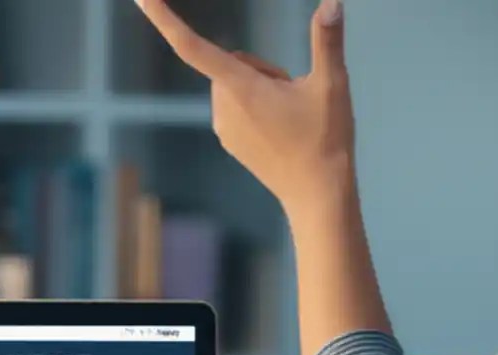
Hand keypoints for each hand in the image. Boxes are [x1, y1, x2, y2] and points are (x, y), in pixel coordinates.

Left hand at [134, 0, 355, 205]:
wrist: (317, 193)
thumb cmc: (325, 139)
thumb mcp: (332, 84)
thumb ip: (327, 39)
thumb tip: (332, 3)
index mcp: (240, 87)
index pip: (192, 47)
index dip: (165, 20)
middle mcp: (222, 106)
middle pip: (233, 62)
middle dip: (262, 68)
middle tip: (294, 96)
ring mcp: (223, 126)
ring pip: (236, 84)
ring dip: (260, 88)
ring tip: (290, 116)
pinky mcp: (229, 141)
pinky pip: (236, 107)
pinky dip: (256, 107)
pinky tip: (280, 129)